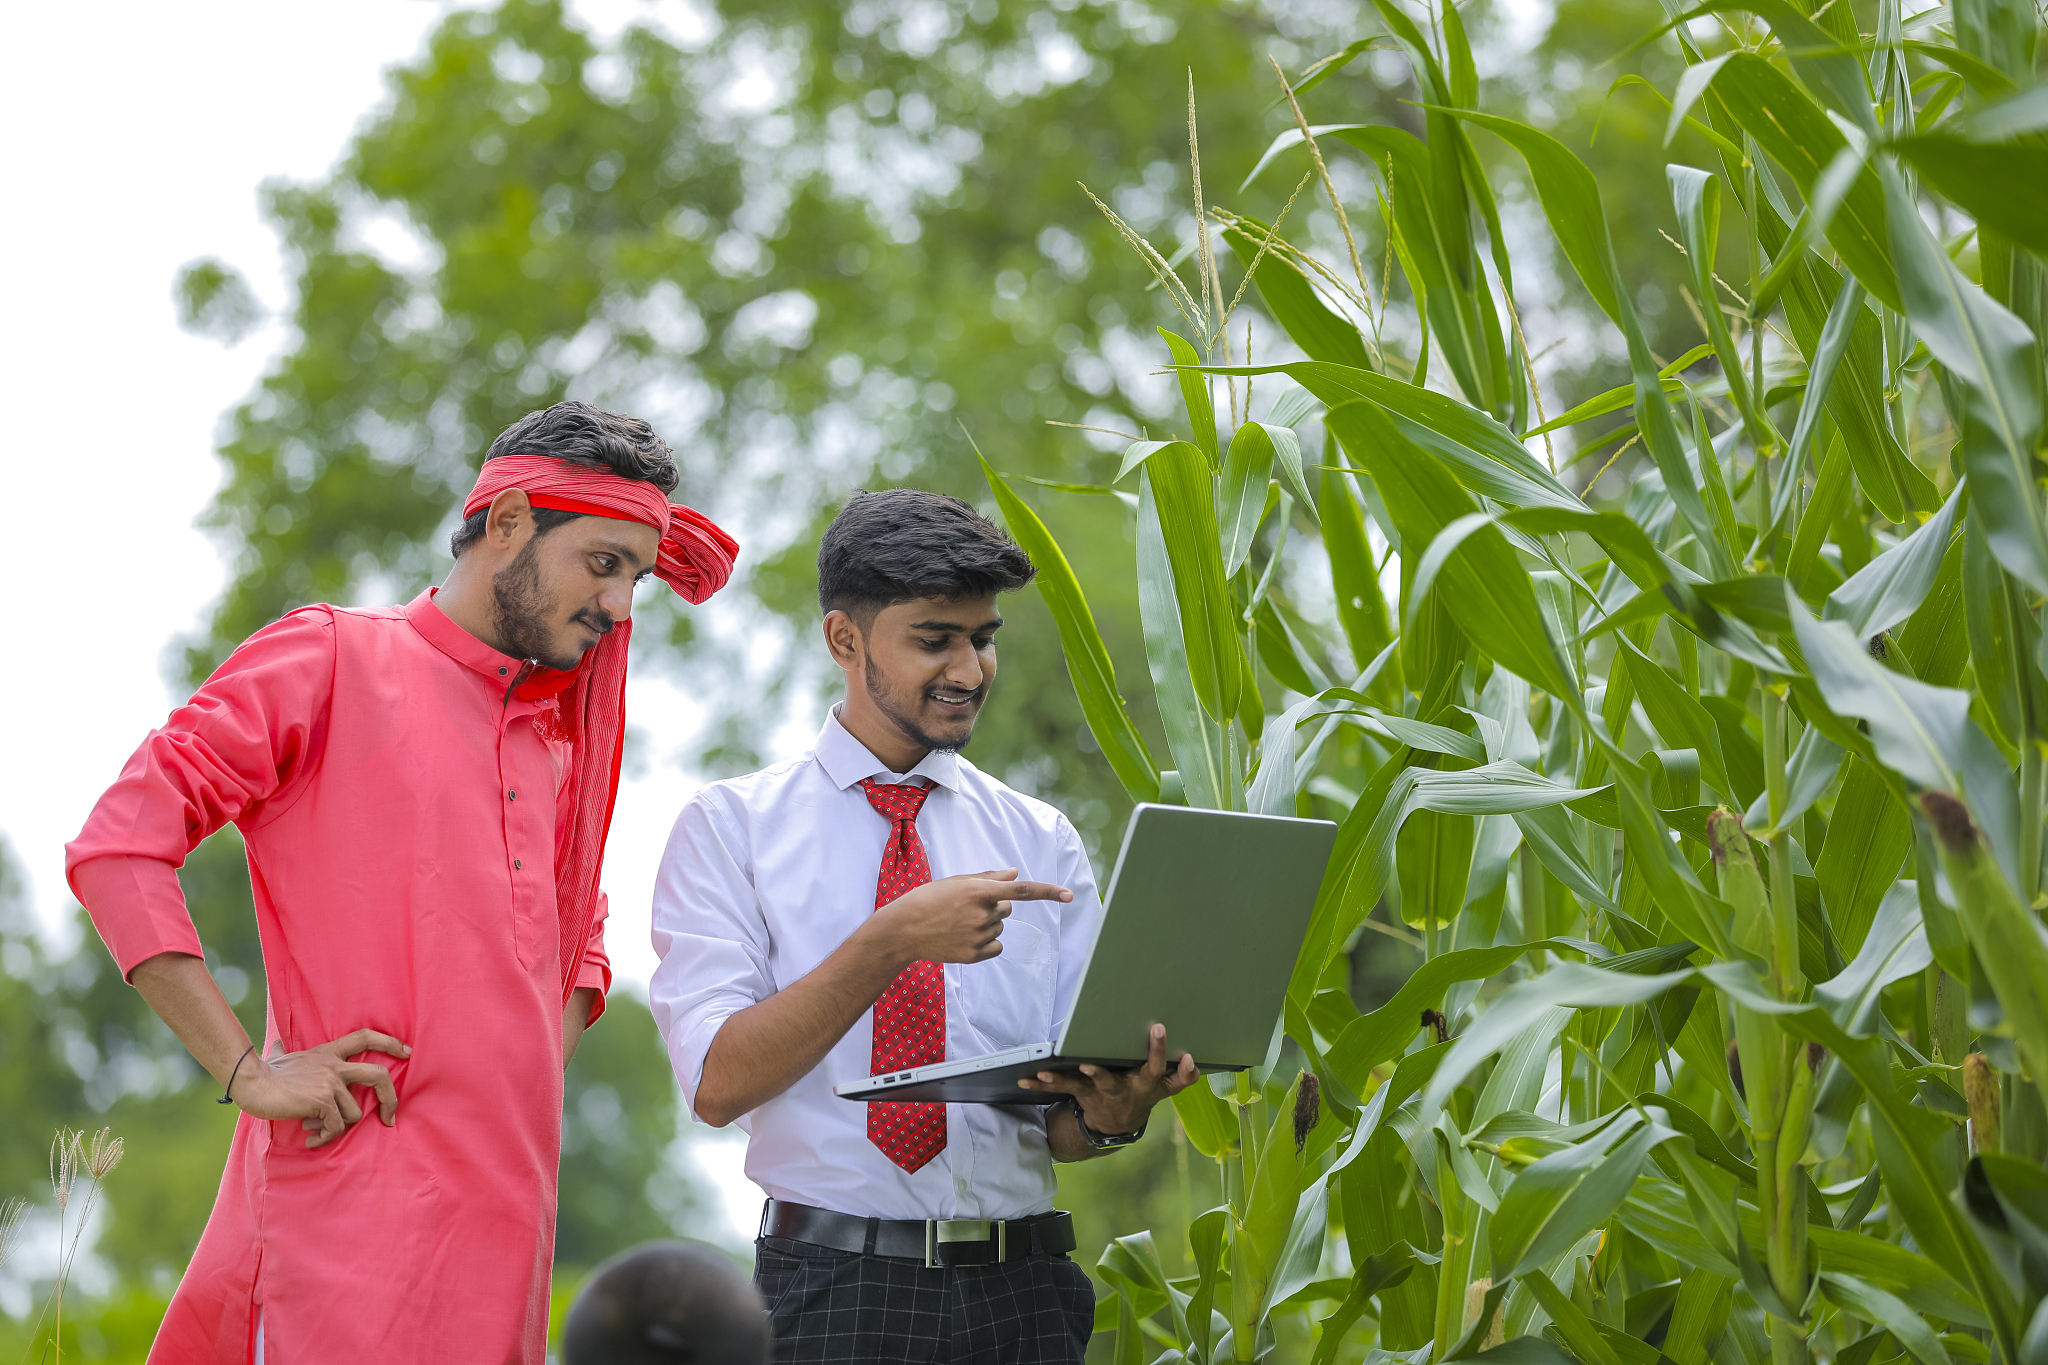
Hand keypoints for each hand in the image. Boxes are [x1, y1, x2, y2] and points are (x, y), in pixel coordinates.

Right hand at [230, 1029, 409, 1149]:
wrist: (251, 1082)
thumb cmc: (264, 1074)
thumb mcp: (282, 1057)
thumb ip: (285, 1052)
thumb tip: (276, 1045)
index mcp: (328, 1052)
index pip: (365, 1037)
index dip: (389, 1042)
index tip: (407, 1052)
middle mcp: (334, 1065)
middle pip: (378, 1075)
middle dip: (391, 1098)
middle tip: (390, 1118)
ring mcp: (330, 1082)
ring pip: (354, 1113)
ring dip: (337, 1128)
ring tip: (315, 1129)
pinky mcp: (322, 1100)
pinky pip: (336, 1127)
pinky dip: (325, 1137)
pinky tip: (311, 1139)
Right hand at [866, 868, 1071, 967]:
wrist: (903, 930)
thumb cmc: (928, 900)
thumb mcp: (956, 882)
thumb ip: (988, 878)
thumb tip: (1014, 873)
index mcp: (978, 891)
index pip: (1022, 890)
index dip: (1048, 892)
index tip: (1069, 895)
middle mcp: (981, 914)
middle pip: (1007, 909)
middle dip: (994, 906)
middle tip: (966, 908)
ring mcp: (978, 936)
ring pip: (999, 928)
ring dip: (986, 925)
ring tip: (958, 923)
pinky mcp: (973, 955)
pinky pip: (995, 948)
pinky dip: (986, 944)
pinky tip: (963, 938)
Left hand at [1018, 1023, 1197, 1135]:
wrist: (1119, 1125)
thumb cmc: (1143, 1094)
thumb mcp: (1166, 1089)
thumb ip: (1181, 1076)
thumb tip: (1193, 1062)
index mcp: (1142, 1084)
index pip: (1153, 1066)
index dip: (1158, 1050)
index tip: (1158, 1028)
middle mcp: (1118, 1090)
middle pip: (1109, 1082)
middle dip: (1098, 1073)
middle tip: (1087, 1064)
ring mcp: (1096, 1094)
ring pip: (1076, 1087)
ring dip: (1059, 1081)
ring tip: (1043, 1074)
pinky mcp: (1078, 1094)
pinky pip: (1058, 1089)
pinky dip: (1040, 1084)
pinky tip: (1024, 1078)